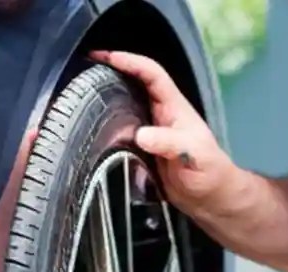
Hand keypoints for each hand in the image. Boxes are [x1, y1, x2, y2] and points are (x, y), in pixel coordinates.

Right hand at [89, 50, 239, 217]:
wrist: (209, 200)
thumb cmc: (209, 173)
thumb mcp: (194, 155)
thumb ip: (170, 143)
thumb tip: (140, 135)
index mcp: (173, 108)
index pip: (151, 74)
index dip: (130, 62)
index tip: (106, 57)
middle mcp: (158, 116)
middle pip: (132, 85)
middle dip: (110, 75)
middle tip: (82, 75)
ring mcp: (148, 133)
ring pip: (122, 109)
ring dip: (103, 101)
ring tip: (78, 100)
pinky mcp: (139, 151)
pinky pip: (118, 134)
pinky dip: (103, 130)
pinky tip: (88, 133)